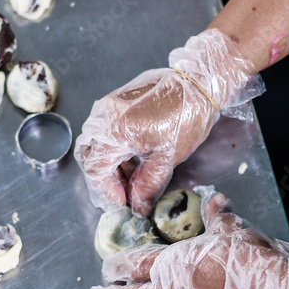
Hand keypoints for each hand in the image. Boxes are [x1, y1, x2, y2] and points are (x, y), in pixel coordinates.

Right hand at [74, 29, 262, 215]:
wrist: (199, 82)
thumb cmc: (186, 116)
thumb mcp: (166, 158)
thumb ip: (147, 186)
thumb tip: (138, 206)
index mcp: (114, 132)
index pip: (95, 171)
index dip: (107, 192)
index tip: (123, 203)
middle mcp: (103, 118)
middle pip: (90, 158)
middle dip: (105, 180)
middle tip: (124, 193)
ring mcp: (107, 107)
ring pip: (96, 145)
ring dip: (111, 165)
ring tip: (134, 177)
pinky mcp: (115, 102)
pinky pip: (105, 131)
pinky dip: (115, 149)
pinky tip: (135, 158)